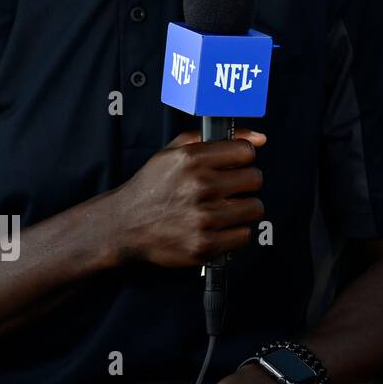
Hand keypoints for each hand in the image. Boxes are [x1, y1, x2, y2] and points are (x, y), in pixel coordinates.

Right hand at [103, 129, 267, 267]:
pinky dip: (234, 232)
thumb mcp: (174, 152)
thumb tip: (260, 138)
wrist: (123, 225)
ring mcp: (203, 217)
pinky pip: (244, 235)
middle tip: (227, 190)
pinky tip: (217, 227)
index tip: (234, 166)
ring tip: (223, 209)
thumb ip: (217, 139)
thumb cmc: (152, 186)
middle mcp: (199, 186)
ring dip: (242, 209)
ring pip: (255, 208)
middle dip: (243, 184)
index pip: (246, 152)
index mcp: (192, 159)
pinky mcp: (204, 245)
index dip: (242, 159)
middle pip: (255, 179)